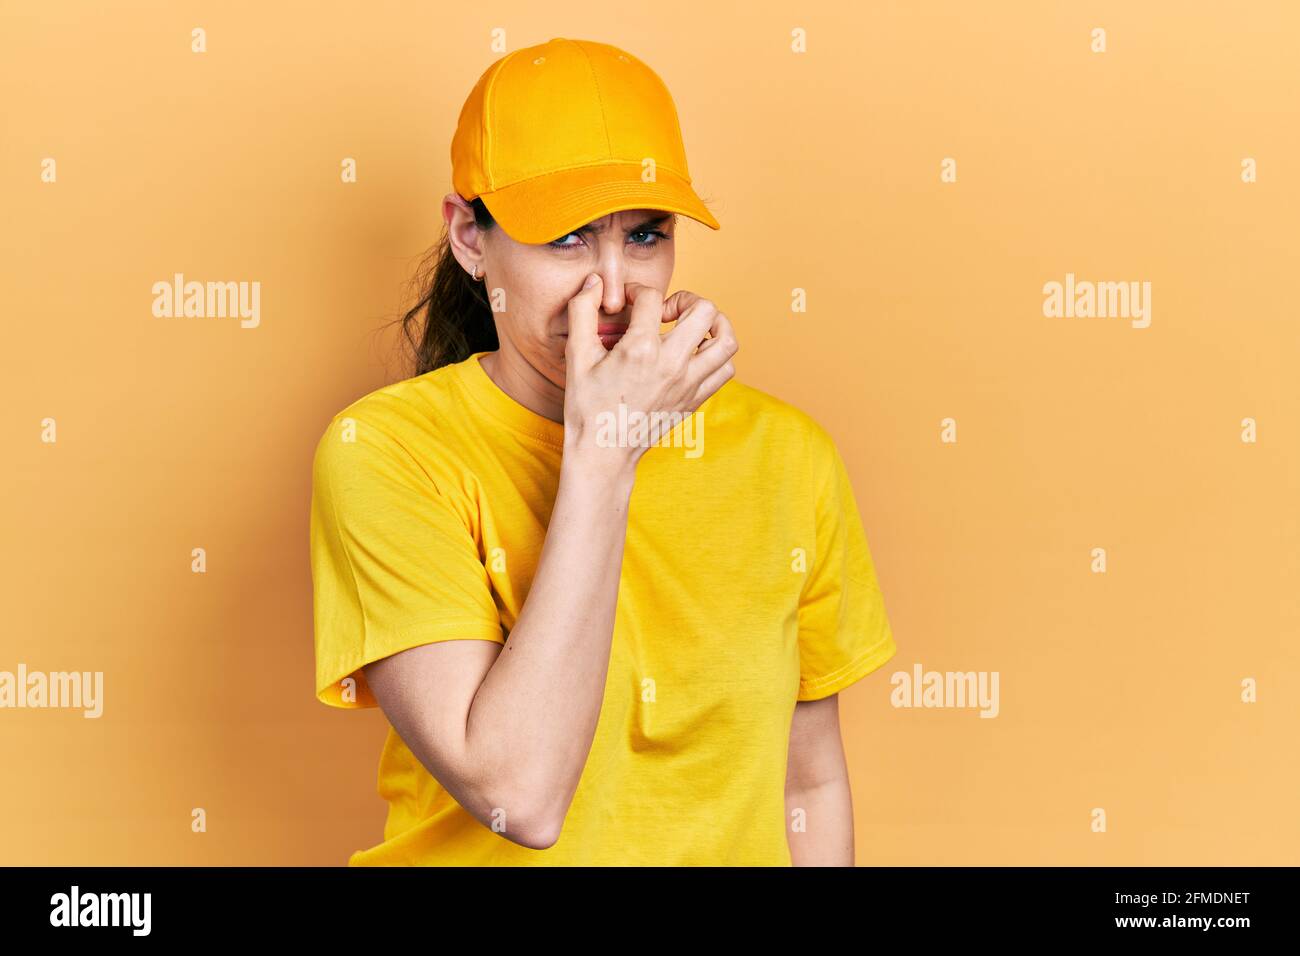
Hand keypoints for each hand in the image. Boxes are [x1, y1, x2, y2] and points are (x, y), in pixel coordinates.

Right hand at [562, 274, 737, 467]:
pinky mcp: (695, 399)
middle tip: (666, 311)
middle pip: (705, 310)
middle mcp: (672, 364)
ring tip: (692, 327)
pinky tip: (694, 354)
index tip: (629, 302)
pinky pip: (725, 369)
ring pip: (727, 340)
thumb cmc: (588, 407)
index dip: (637, 290)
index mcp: (641, 350)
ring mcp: (689, 384)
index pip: (652, 298)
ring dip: (713, 324)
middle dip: (686, 299)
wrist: (604, 453)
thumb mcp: (577, 356)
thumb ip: (582, 311)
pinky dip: (717, 355)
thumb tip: (595, 281)